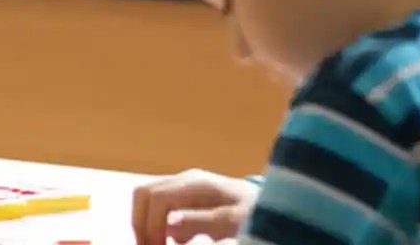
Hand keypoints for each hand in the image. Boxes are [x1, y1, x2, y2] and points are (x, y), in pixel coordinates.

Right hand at [131, 169, 257, 244]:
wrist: (278, 205)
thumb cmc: (256, 212)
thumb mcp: (233, 221)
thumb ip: (201, 221)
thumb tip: (168, 224)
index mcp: (195, 183)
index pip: (155, 199)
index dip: (148, 226)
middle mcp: (185, 180)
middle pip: (144, 194)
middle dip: (141, 224)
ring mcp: (185, 185)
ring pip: (148, 199)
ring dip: (147, 224)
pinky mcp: (188, 196)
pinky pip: (161, 206)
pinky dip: (158, 224)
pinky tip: (175, 242)